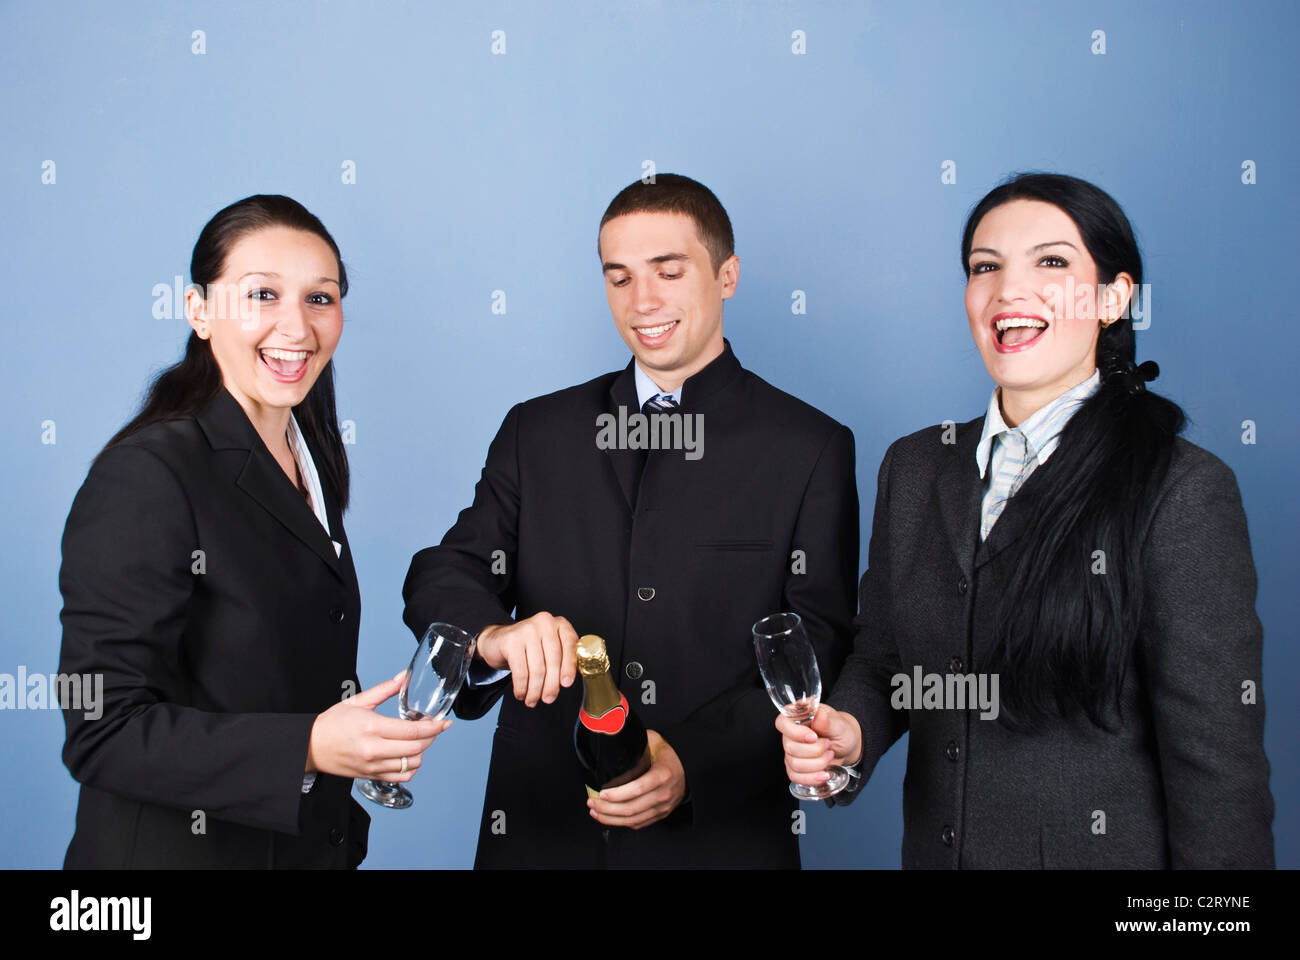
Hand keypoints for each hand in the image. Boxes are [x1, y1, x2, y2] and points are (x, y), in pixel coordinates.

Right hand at [306, 672, 450, 780]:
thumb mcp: (357, 701)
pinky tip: (409, 755)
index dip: (433, 727)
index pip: (412, 731)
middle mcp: (373, 749)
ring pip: (412, 764)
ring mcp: (373, 765)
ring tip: (421, 740)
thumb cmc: (331, 724)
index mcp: (371, 727)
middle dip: (432, 737)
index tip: (444, 722)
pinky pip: (401, 777)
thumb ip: (384, 690)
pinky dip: (411, 767)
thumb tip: (404, 677)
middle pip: (416, 747)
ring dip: (422, 751)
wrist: (310, 747)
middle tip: (435, 727)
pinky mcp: (371, 775)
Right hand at [476, 611, 578, 706]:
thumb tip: (568, 681)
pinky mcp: (511, 640)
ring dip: (535, 690)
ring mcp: (527, 629)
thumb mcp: (548, 648)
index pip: (570, 644)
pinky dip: (521, 687)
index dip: (570, 666)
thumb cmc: (528, 647)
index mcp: (559, 623)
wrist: (497, 641)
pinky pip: (521, 671)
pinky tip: (521, 694)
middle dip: (551, 684)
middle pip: (553, 660)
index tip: (567, 683)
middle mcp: (544, 622)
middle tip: (549, 699)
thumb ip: (562, 658)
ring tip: (532, 700)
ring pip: (537, 669)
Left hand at [587, 730, 686, 829]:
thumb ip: (637, 739)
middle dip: (607, 809)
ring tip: (595, 812)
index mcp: (663, 774)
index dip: (618, 794)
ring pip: (634, 820)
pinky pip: (639, 824)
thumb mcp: (655, 741)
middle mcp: (664, 794)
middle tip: (591, 803)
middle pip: (632, 808)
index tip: (602, 793)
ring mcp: (663, 807)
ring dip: (611, 819)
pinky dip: (622, 823)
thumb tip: (614, 729)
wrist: (689, 769)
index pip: (638, 789)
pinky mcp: (661, 814)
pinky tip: (609, 818)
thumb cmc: (668, 754)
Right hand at [776, 703, 861, 787]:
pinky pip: (796, 777)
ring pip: (795, 764)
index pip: (782, 723)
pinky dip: (813, 778)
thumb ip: (827, 720)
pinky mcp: (795, 769)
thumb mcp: (838, 723)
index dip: (796, 732)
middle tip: (829, 745)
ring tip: (830, 756)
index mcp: (796, 717)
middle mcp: (790, 735)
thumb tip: (818, 715)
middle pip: (791, 748)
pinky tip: (825, 774)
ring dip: (818, 764)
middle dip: (815, 750)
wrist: (846, 747)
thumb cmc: (840, 731)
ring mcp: (791, 753)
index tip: (814, 737)